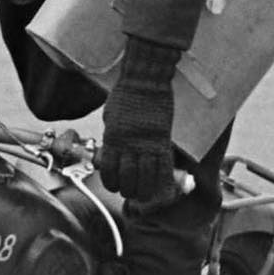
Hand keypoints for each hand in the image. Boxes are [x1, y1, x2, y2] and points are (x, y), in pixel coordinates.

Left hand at [97, 37, 179, 204]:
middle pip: (127, 179)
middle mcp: (128, 145)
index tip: (115, 187)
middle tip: (130, 192)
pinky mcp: (162, 140)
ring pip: (146, 178)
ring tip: (143, 193)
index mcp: (112, 139)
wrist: (144, 81)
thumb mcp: (110, 117)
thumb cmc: (125, 96)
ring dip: (144, 190)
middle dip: (127, 190)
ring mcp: (146, 144)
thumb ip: (112, 136)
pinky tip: (162, 186)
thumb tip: (112, 151)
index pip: (109, 171)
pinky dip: (163, 180)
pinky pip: (164, 166)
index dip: (111, 184)